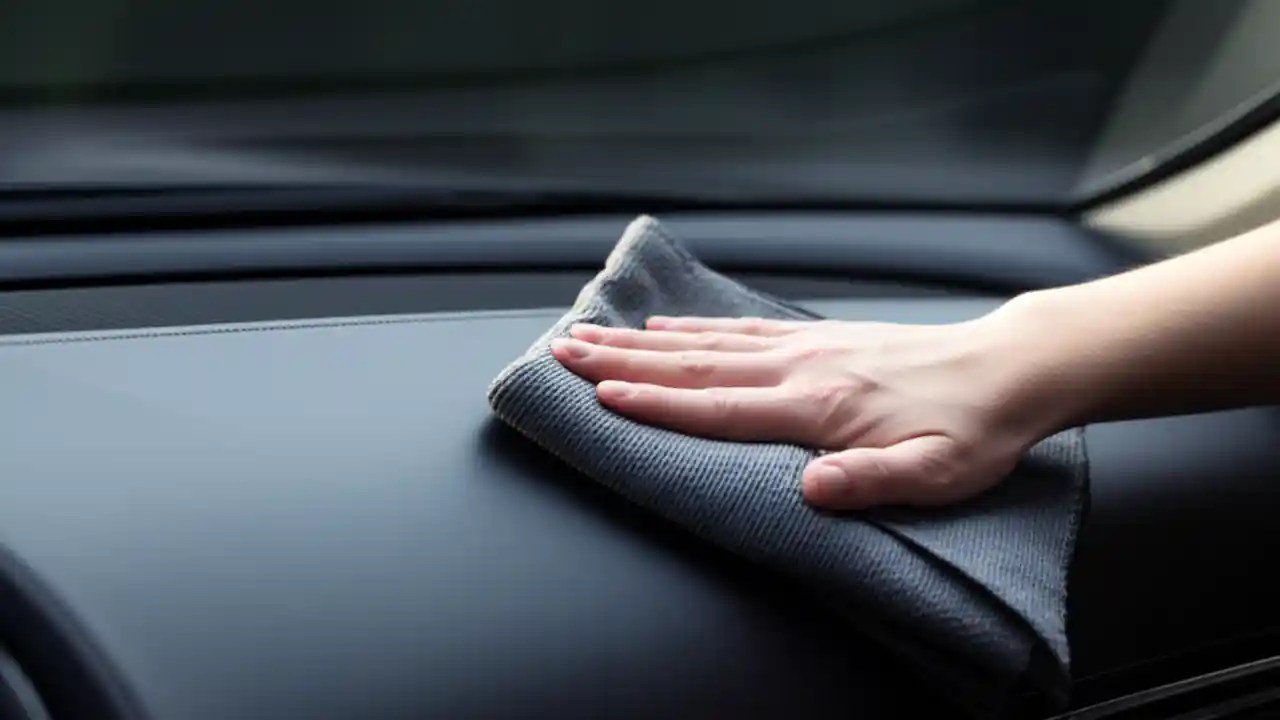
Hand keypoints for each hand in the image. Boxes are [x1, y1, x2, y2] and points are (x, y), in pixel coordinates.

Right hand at [550, 313, 1047, 509]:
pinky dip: (694, 328)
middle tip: (564, 351)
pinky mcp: (817, 339)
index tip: (600, 394)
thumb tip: (809, 488)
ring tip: (591, 332)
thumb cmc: (973, 429)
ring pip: (706, 344)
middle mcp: (800, 368)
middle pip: (694, 367)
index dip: (655, 404)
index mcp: (819, 406)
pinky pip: (740, 331)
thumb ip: (870, 481)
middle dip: (623, 361)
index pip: (719, 408)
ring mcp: (805, 348)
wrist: (1007, 369)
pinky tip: (666, 326)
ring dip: (643, 341)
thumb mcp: (937, 473)